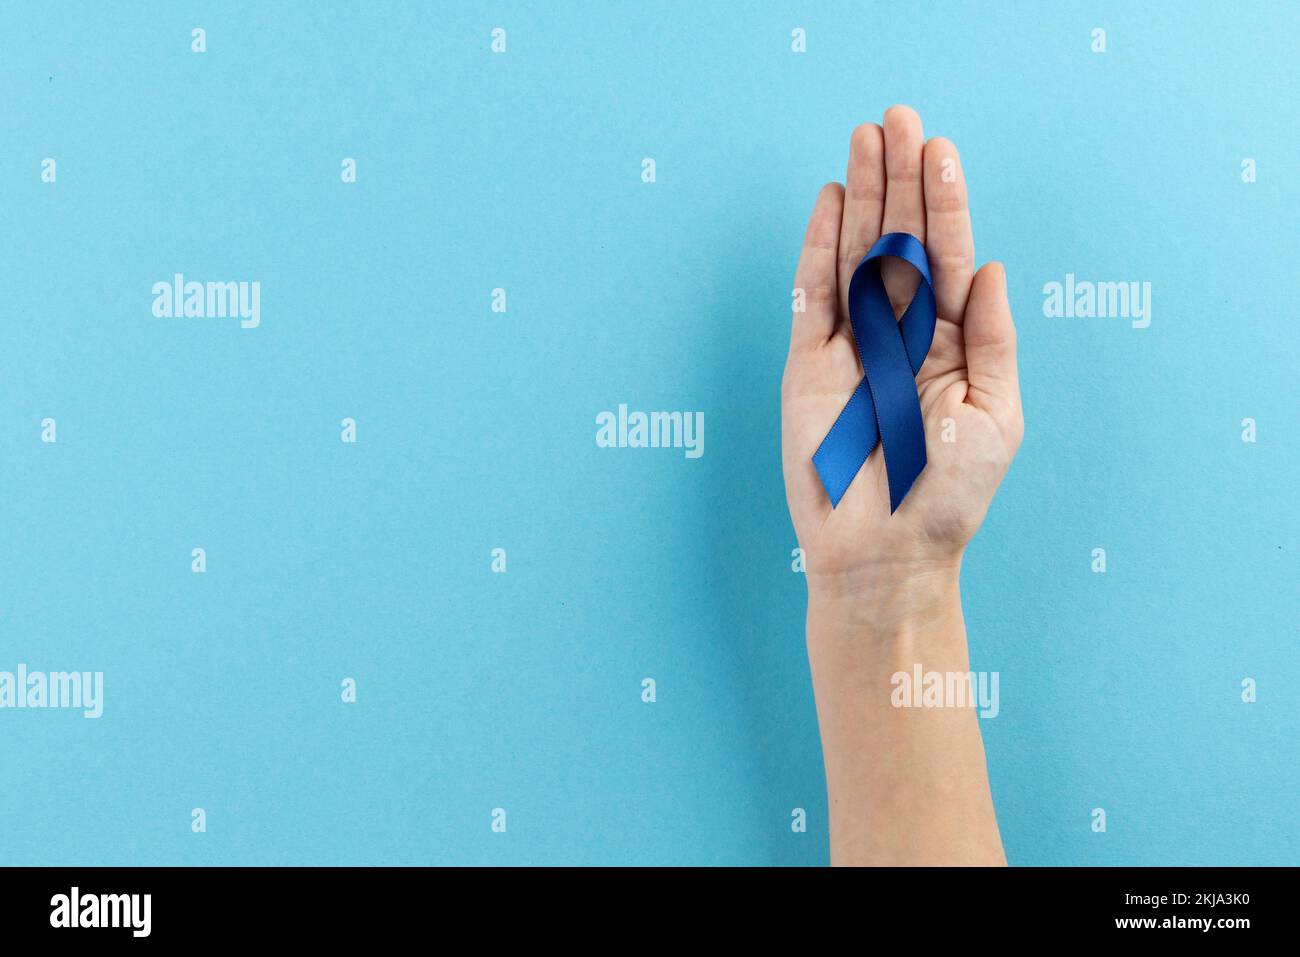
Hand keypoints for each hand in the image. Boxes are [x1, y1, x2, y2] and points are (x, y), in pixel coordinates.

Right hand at [781, 106, 1022, 607]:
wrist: (883, 554)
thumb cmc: (949, 497)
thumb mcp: (997, 418)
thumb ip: (994, 340)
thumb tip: (995, 267)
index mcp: (954, 342)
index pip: (951, 257)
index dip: (946, 203)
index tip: (940, 149)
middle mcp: (903, 332)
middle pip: (901, 240)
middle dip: (901, 179)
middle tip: (898, 117)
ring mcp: (854, 344)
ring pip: (855, 254)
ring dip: (862, 197)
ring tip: (865, 138)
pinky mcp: (809, 364)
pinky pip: (813, 295)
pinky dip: (819, 247)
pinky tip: (831, 201)